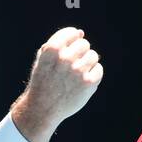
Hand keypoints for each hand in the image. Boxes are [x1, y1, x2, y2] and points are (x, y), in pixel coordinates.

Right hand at [10, 27, 102, 141]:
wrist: (42, 108)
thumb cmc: (44, 81)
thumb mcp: (43, 59)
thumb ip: (59, 42)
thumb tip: (81, 32)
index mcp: (51, 50)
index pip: (72, 33)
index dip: (72, 40)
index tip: (67, 51)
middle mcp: (64, 59)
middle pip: (84, 44)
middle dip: (79, 53)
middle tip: (71, 66)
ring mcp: (77, 71)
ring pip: (93, 55)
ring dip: (87, 63)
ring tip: (77, 74)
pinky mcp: (88, 83)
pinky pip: (98, 69)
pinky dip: (93, 75)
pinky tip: (82, 82)